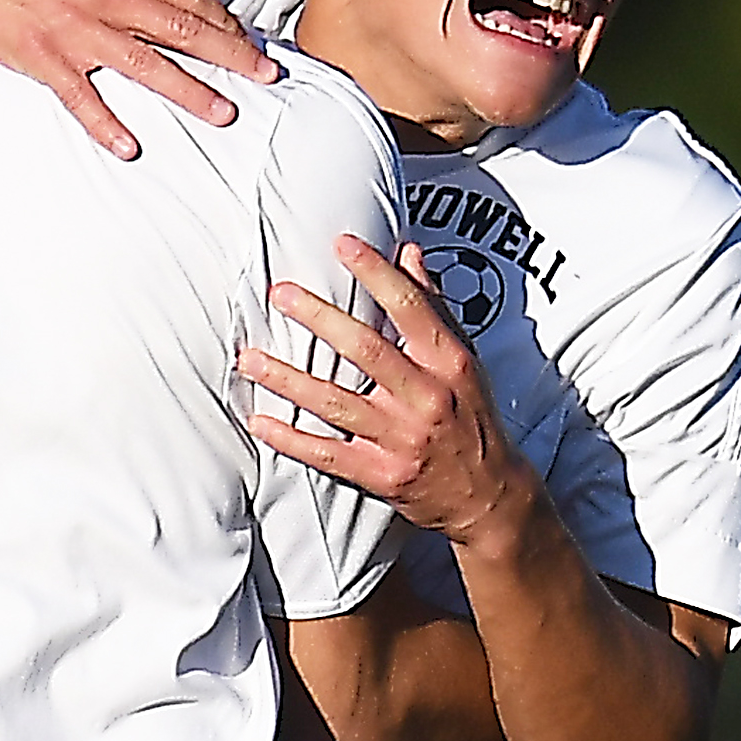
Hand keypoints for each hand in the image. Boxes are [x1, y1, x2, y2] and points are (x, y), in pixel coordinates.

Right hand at [0, 0, 276, 158]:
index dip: (224, 18)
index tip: (249, 39)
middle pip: (182, 28)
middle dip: (231, 54)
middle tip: (265, 74)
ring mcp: (75, 28)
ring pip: (147, 64)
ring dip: (191, 91)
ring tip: (223, 113)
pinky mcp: (44, 58)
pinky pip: (82, 97)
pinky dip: (107, 124)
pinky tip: (130, 146)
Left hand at [240, 236, 535, 545]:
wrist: (489, 496)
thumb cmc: (473, 419)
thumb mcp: (465, 359)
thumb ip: (433, 306)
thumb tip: (409, 254)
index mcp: (448, 364)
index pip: (410, 307)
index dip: (376, 272)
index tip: (343, 244)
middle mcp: (426, 398)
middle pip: (366, 350)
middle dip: (320, 318)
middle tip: (282, 294)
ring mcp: (402, 439)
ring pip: (336, 403)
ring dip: (288, 379)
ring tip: (251, 358)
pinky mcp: (382, 475)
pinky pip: (328, 455)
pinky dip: (291, 439)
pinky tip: (259, 421)